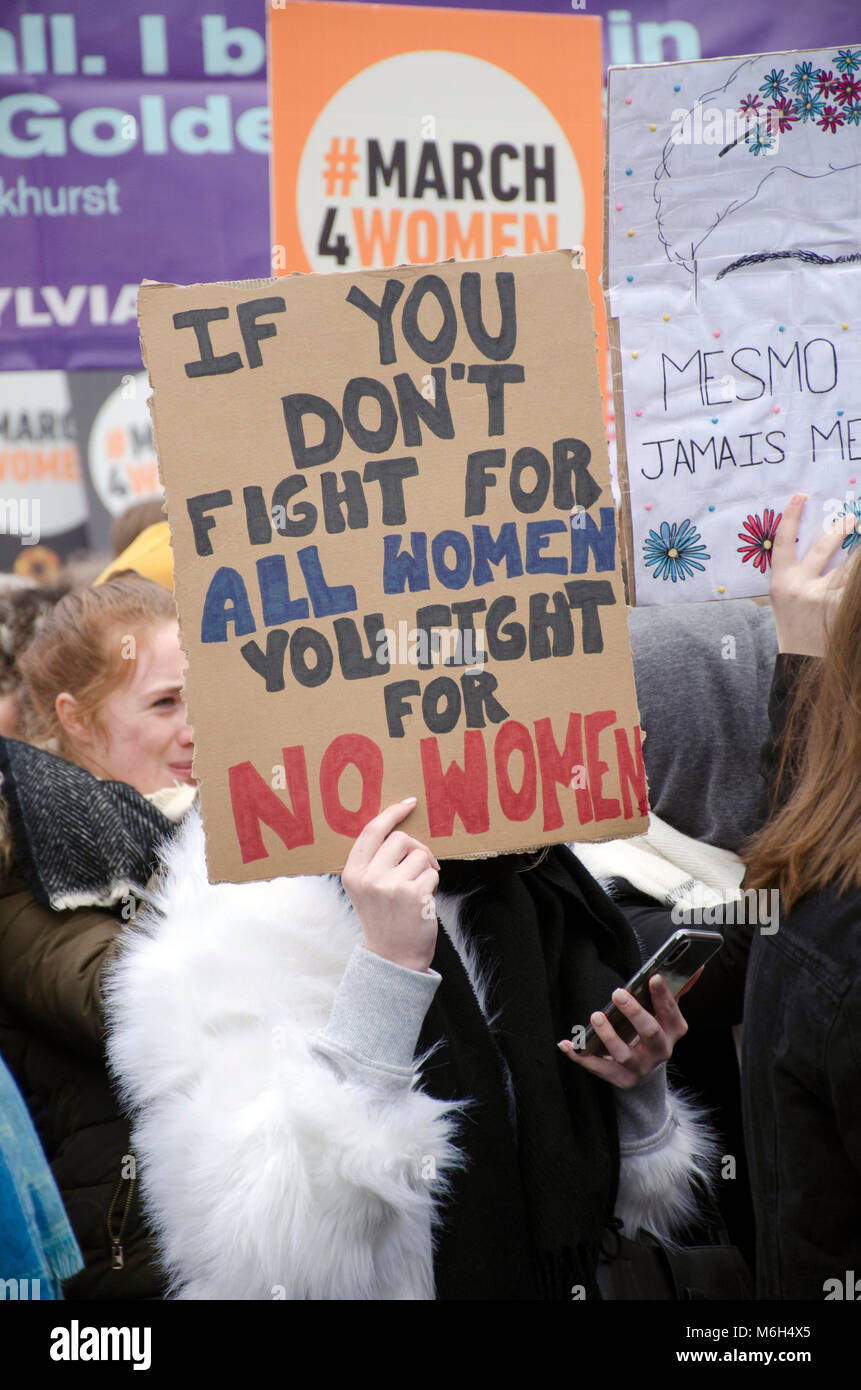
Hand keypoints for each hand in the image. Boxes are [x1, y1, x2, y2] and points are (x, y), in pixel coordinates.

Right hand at [341, 798, 439, 973]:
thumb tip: (397, 825)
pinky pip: (432, 873)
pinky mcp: (413, 895)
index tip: (408, 804)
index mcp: (353, 873)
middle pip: (400, 839)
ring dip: (425, 870)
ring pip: (420, 855)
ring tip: (416, 891)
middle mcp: (369, 877)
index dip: (391, 813)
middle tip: (419, 866)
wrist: (393, 957)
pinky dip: (433, 885)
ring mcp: (391, 886)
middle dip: (415, 849)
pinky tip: (422, 902)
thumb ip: (373, 860)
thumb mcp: (365, 889)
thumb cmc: (383, 918)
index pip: (372, 831)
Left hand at [557, 975, 687, 1089]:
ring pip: (624, 1055)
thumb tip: (696, 966)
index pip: (671, 1012)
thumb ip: (677, 990)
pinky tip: (566, 1043)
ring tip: (596, 1016)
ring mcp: (641, 1068)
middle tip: (618, 993)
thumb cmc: (653, 1030)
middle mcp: (661, 1051)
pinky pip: (598, 1068)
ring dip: (609, 1036)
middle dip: (635, 1013)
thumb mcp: (666, 1012)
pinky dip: (581, 1057)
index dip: (663, 996)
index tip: (653, 977)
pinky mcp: (621, 1080)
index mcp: (674, 1030)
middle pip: (650, 1033)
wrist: (646, 1072)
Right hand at [770, 493, 852, 655]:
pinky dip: (854, 585)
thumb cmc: (794, 626)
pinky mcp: (841, 609)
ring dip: (856, 556)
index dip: (791, 517)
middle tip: (852, 518)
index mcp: (782, 582)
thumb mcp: (786, 599)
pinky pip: (852, 588)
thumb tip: (826, 546)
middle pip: (824, 548)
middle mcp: (801, 587)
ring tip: (859, 543)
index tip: (800, 496)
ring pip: (849, 568)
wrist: (801, 662)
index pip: (783, 542)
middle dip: (839, 530)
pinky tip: (854, 584)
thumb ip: (798, 575)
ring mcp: (823, 598)